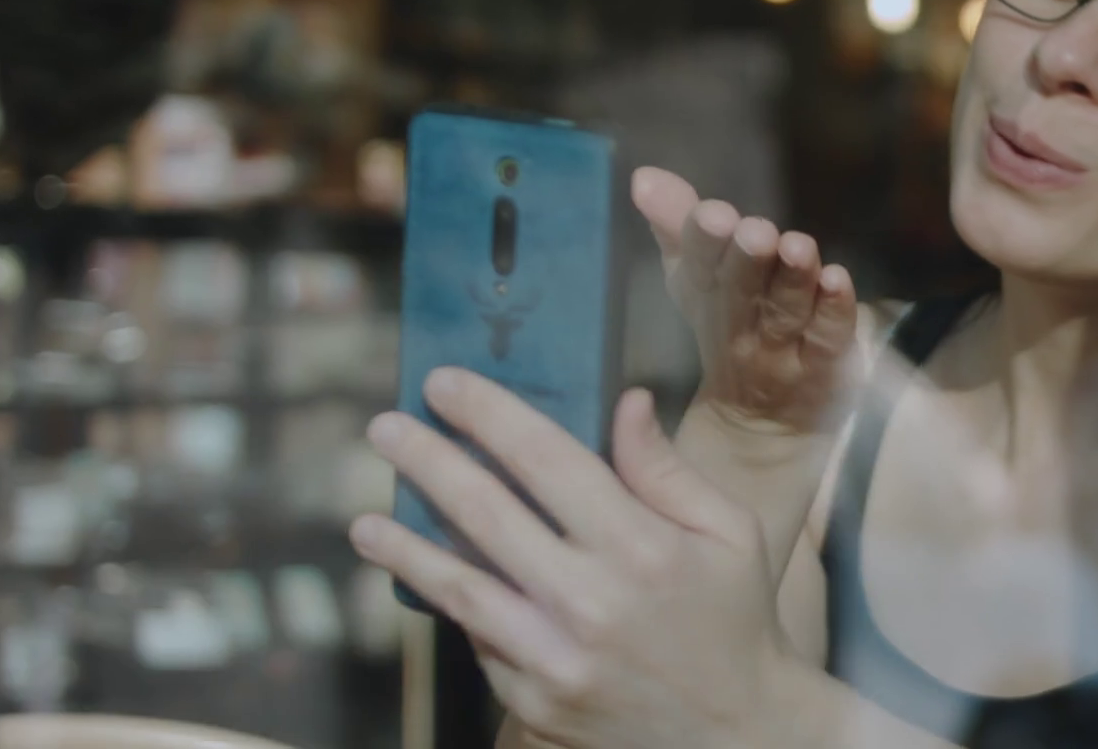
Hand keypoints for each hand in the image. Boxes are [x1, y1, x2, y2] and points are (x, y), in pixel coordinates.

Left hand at [352, 368, 796, 748]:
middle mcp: (590, 600)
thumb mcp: (729, 532)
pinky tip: (428, 579)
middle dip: (427, 461)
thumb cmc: (732, 616)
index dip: (488, 414)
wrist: (733, 732)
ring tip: (364, 519)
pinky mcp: (534, 700)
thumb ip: (668, 469)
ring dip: (404, 546)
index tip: (445, 383)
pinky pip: (480, 638)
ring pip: (459, 586)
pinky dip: (450, 604)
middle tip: (383, 428)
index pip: (546, 459)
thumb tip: (625, 401)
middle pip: (486, 513)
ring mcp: (555, 657)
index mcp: (641, 547)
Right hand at [631, 166, 857, 433]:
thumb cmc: (728, 327)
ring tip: (798, 247)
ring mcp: (784, 349)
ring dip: (793, 280)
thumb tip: (645, 177)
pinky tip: (839, 280)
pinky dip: (835, 310)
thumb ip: (676, 224)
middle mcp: (741, 327)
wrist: (761, 423)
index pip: (699, 270)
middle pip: (741, 293)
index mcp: (705, 299)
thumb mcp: (696, 278)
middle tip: (754, 232)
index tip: (710, 214)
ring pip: (787, 312)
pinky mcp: (825, 363)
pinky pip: (828, 336)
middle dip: (746, 261)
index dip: (704, 243)